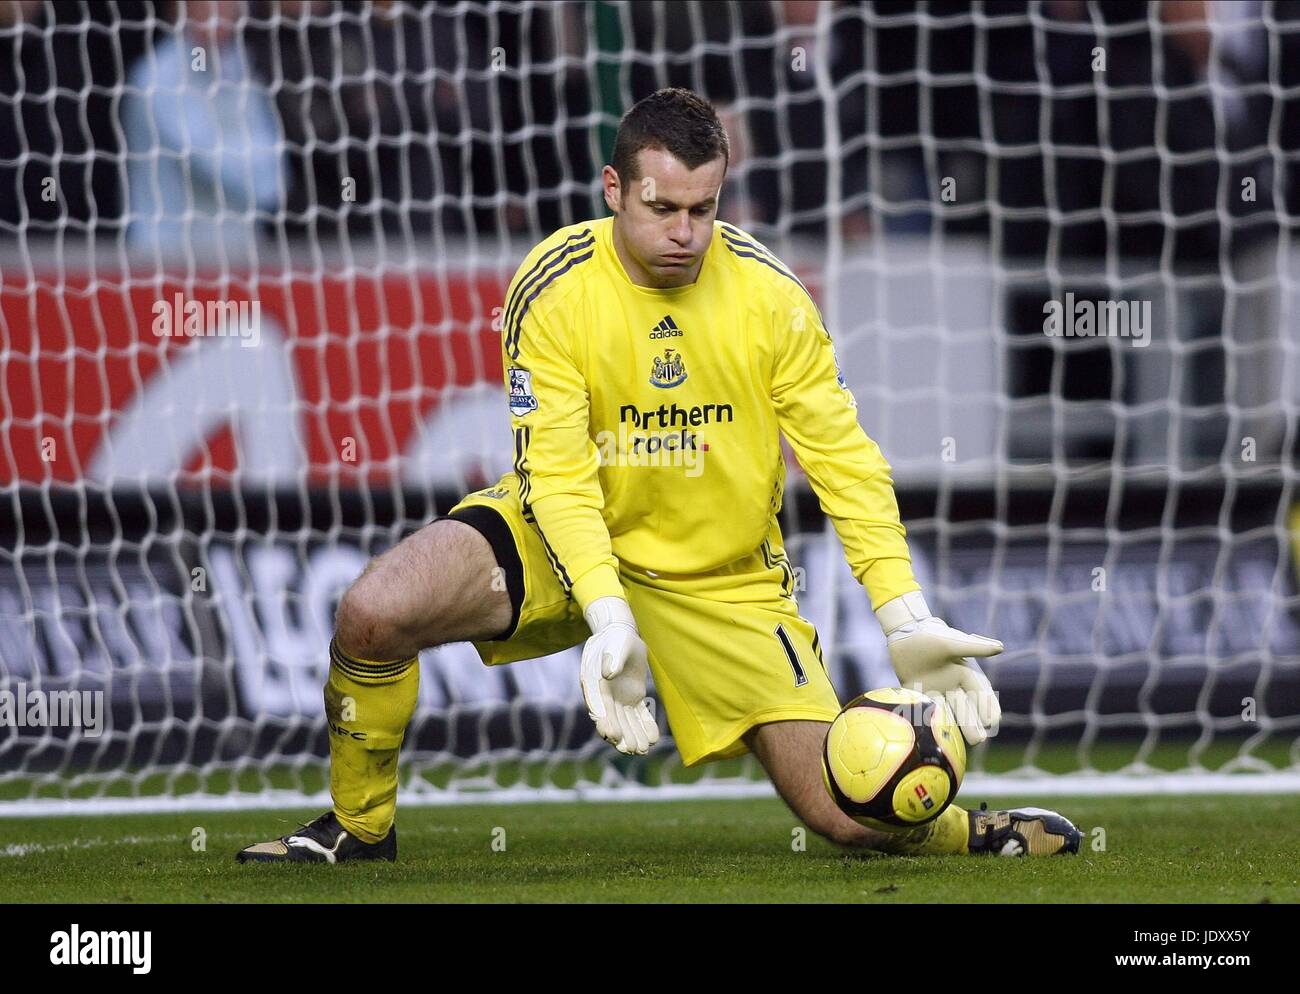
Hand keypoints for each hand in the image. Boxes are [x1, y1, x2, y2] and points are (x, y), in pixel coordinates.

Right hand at [579, 597, 659, 754]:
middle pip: (613, 719)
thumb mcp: (616, 645)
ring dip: (634, 735)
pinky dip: (645, 726)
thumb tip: (608, 674)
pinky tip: (654, 738)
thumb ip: (612, 659)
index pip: (599, 707)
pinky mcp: (633, 698)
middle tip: (632, 750)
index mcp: (594, 684)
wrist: (622, 634)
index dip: (605, 722)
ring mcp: (619, 699)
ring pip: (626, 721)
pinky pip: (639, 715)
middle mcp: (604, 696)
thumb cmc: (616, 637)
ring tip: (643, 750)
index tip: (612, 735)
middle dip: (622, 735)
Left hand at [875, 590, 1002, 744]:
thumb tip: (1000, 647)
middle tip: (980, 740)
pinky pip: (926, 711)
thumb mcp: (952, 642)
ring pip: (949, 712)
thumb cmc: (931, 635)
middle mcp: (953, 684)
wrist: (904, 632)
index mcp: (965, 672)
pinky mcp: (919, 693)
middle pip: (966, 707)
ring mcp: (936, 690)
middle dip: (973, 723)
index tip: (994, 719)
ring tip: (964, 743)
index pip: (980, 692)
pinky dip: (931, 722)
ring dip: (956, 727)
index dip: (988, 705)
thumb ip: (974, 648)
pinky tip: (934, 735)